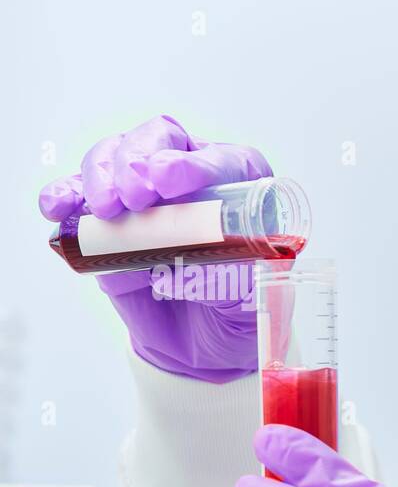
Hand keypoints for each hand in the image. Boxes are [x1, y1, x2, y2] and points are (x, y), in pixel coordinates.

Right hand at [39, 114, 272, 382]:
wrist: (204, 344)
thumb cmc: (236, 311)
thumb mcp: (251, 298)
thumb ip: (231, 277)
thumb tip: (194, 267)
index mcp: (242, 190)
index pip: (222, 160)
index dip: (195, 164)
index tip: (168, 179)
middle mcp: (191, 180)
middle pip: (159, 142)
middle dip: (139, 161)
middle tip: (133, 197)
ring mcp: (145, 197)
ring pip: (114, 157)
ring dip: (101, 176)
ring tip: (103, 209)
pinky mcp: (108, 221)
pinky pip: (78, 195)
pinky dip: (64, 196)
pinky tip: (56, 208)